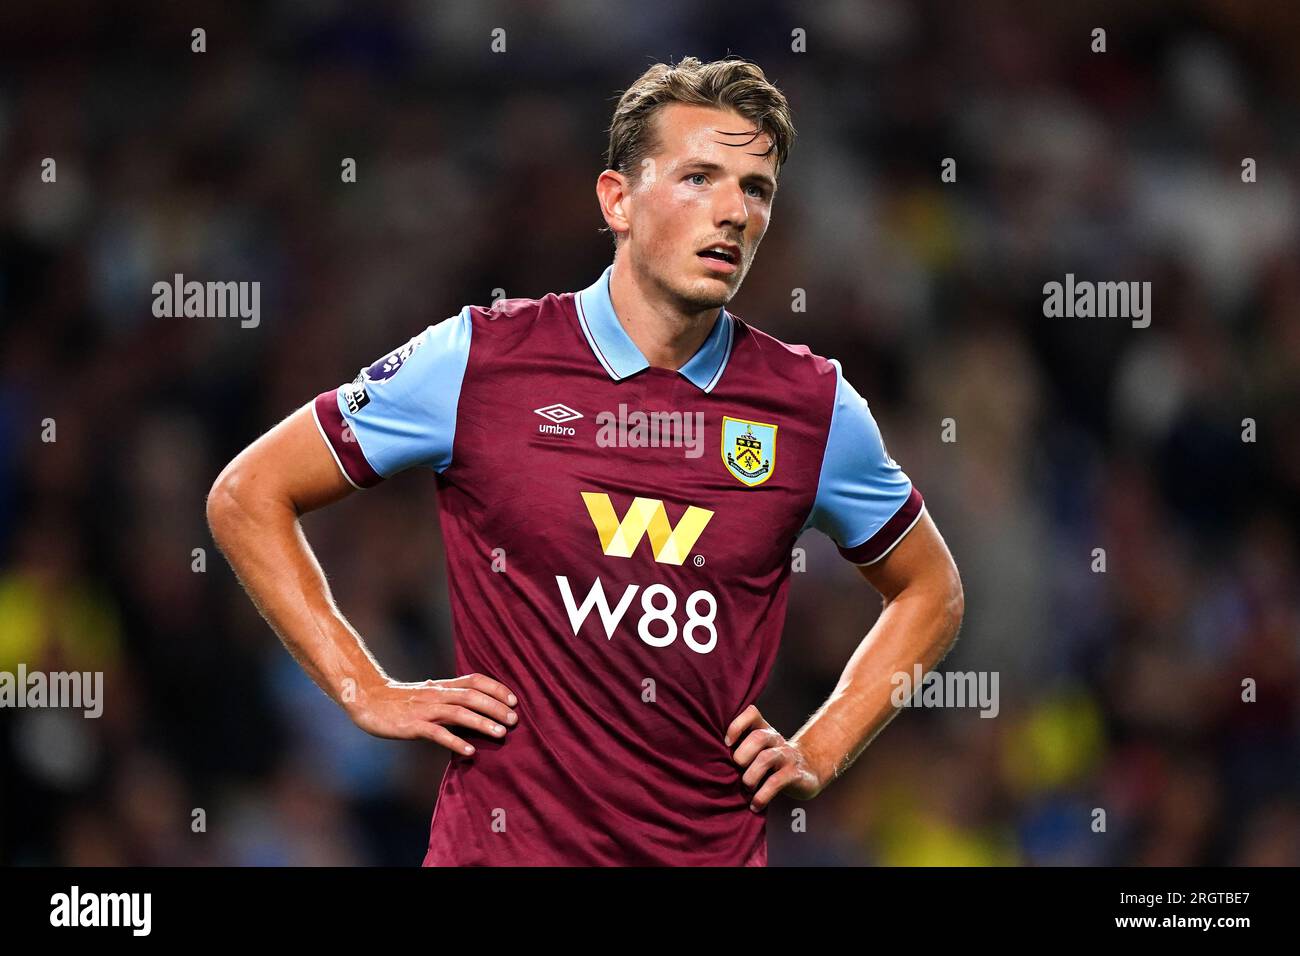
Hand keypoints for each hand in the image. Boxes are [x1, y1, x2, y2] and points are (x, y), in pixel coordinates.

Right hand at [345, 672, 517, 755]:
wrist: (367, 701)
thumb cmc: (401, 700)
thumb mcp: (428, 694)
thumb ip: (450, 698)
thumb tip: (477, 708)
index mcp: (442, 686)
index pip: (474, 680)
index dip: (496, 688)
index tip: (514, 700)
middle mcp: (436, 694)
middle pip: (471, 696)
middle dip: (495, 707)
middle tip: (514, 720)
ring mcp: (424, 709)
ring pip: (458, 712)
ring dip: (482, 723)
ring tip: (501, 734)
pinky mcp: (412, 726)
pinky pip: (437, 733)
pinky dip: (455, 741)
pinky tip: (470, 752)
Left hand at [725, 704, 822, 810]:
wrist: (807, 771)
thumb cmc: (771, 762)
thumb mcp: (757, 750)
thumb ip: (740, 748)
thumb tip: (711, 761)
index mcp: (763, 730)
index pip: (752, 714)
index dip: (737, 725)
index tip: (727, 743)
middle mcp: (776, 739)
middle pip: (758, 737)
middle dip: (742, 755)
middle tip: (737, 770)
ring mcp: (787, 755)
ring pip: (766, 758)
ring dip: (750, 777)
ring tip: (746, 789)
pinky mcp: (795, 774)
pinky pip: (776, 782)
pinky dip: (762, 796)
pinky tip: (755, 806)